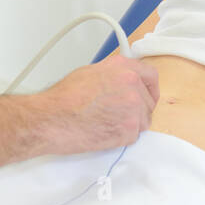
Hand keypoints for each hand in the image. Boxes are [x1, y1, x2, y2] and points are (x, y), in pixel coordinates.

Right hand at [33, 55, 160, 154]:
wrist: (53, 118)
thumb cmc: (64, 98)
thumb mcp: (91, 72)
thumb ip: (114, 74)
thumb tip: (121, 81)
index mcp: (123, 67)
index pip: (151, 76)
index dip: (149, 88)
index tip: (147, 95)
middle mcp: (132, 84)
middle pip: (148, 102)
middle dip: (137, 110)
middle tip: (118, 115)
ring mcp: (133, 107)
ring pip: (143, 121)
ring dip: (129, 124)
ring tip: (106, 123)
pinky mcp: (130, 129)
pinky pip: (134, 136)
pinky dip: (121, 137)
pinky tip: (104, 131)